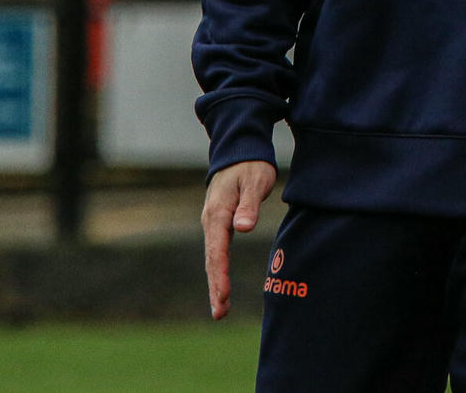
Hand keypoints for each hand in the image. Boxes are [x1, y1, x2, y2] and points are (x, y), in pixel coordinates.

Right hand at [202, 159, 277, 318]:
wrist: (239, 151)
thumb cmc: (250, 166)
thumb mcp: (255, 181)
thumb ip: (249, 205)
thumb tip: (243, 228)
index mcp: (218, 213)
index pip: (218, 250)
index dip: (220, 274)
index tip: (223, 296)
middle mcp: (211, 221)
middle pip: (212, 260)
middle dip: (215, 287)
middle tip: (220, 314)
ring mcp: (213, 223)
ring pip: (213, 258)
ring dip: (215, 283)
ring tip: (220, 310)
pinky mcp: (218, 223)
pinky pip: (216, 252)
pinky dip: (218, 271)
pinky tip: (221, 286)